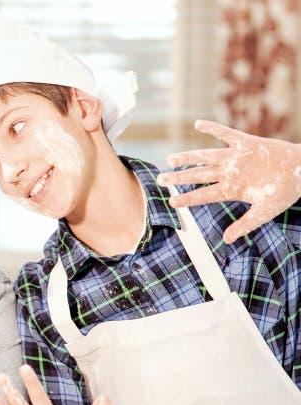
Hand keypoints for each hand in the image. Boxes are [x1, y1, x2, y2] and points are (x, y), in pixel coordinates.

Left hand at [157, 119, 300, 243]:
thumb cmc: (284, 193)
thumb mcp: (264, 212)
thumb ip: (245, 225)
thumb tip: (227, 240)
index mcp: (232, 190)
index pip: (204, 195)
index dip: (188, 198)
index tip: (171, 201)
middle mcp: (229, 173)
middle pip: (199, 175)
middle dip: (179, 177)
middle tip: (160, 178)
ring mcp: (235, 158)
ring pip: (206, 156)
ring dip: (188, 157)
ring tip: (170, 159)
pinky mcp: (246, 143)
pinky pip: (226, 134)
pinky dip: (213, 129)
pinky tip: (197, 124)